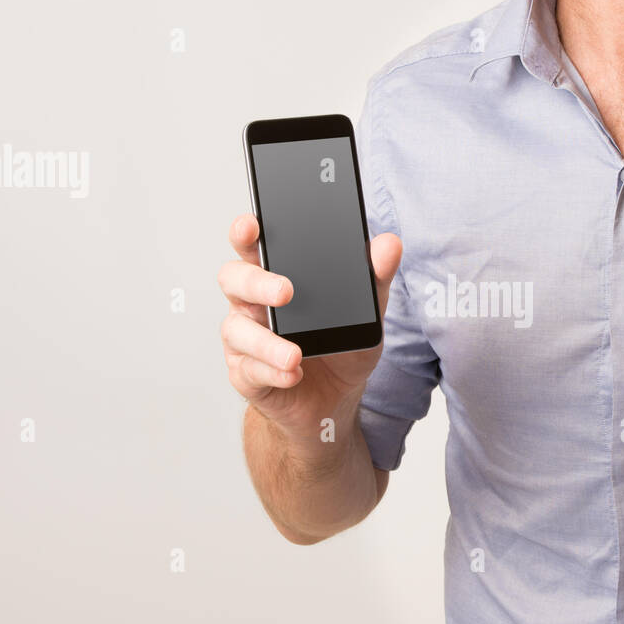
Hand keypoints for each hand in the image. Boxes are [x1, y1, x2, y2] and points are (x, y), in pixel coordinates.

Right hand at [217, 214, 401, 434]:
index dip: (246, 233)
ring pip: (237, 330)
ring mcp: (246, 339)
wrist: (336, 400)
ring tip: (295, 353)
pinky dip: (273, 372)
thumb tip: (390, 244)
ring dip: (266, 342)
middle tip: (286, 291)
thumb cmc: (341, 347)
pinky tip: (293, 374)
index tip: (251, 224)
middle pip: (234, 279)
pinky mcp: (246, 374)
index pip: (253, 246)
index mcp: (274, 276)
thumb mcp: (367, 313)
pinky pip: (251, 370)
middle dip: (256, 282)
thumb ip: (375, 278)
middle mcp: (252, 303)